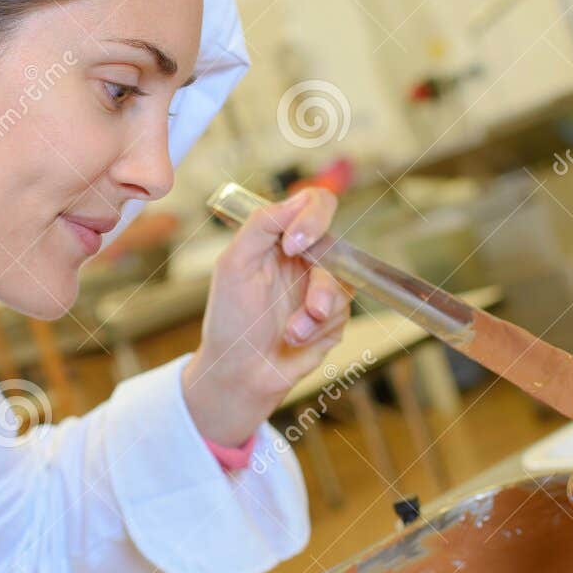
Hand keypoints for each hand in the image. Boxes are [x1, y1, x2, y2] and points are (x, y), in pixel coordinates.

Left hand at [182, 187, 352, 446]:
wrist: (238, 374)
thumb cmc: (229, 319)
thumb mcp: (234, 265)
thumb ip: (261, 226)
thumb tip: (297, 198)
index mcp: (281, 238)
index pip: (315, 204)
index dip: (314, 217)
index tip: (294, 244)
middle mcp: (306, 259)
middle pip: (338, 247)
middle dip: (322, 283)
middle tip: (312, 307)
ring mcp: (321, 288)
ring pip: (343, 285)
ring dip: (316, 313)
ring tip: (291, 332)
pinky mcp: (333, 319)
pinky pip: (342, 314)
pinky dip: (317, 330)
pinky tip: (295, 340)